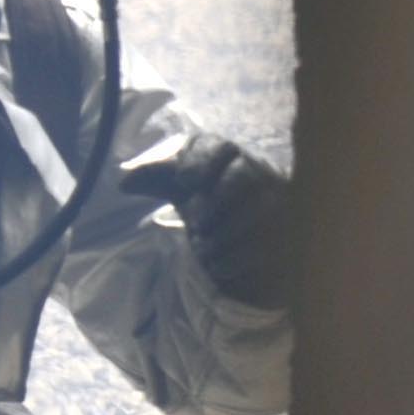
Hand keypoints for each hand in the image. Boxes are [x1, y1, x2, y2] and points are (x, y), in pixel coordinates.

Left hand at [120, 134, 290, 309]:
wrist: (240, 240)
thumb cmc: (206, 202)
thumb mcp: (178, 188)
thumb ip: (153, 179)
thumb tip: (123, 181)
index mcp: (228, 156)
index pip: (218, 146)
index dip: (201, 161)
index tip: (184, 183)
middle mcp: (259, 174)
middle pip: (246, 175)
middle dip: (218, 200)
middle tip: (197, 225)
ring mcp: (279, 203)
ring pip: (262, 210)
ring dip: (229, 233)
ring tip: (205, 251)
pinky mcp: (290, 236)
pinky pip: (273, 243)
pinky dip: (242, 257)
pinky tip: (220, 268)